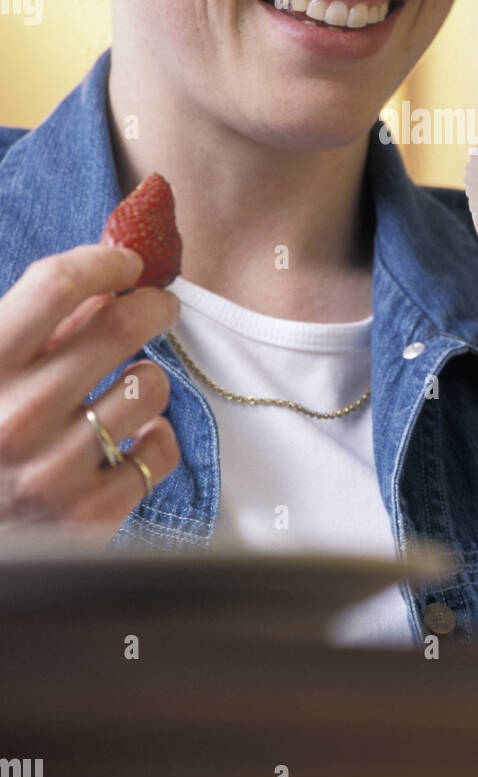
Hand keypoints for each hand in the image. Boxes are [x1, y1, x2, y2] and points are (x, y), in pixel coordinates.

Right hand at [0, 245, 180, 543]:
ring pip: (151, 385)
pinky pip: (161, 449)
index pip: (54, 286)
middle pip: (119, 326)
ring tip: (129, 386)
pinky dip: (155, 437)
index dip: (102, 262)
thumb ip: (30, 331)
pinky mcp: (89, 514)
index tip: (126, 263)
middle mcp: (17, 417)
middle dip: (152, 305)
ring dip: (150, 376)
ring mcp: (55, 469)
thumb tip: (103, 287)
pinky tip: (132, 437)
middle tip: (158, 307)